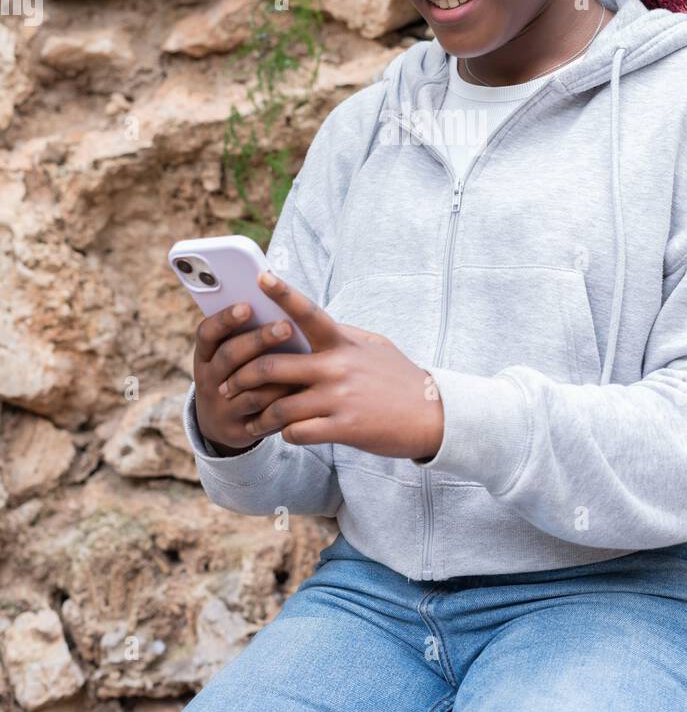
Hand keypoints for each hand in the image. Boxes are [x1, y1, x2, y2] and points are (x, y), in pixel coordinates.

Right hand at [192, 301, 305, 453]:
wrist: (221, 423)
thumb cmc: (236, 373)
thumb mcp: (230, 354)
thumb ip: (246, 334)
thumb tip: (280, 307)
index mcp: (204, 355)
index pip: (207, 333)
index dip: (224, 319)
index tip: (247, 305)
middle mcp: (207, 380)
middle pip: (229, 357)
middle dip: (258, 340)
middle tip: (286, 326)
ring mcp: (220, 406)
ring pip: (245, 388)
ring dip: (274, 373)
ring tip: (299, 357)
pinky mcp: (237, 429)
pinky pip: (260, 415)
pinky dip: (280, 400)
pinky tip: (300, 387)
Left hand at [215, 271, 444, 459]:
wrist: (433, 416)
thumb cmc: (399, 379)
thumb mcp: (374, 347)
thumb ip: (342, 336)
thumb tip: (315, 323)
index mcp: (343, 342)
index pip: (308, 312)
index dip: (282, 292)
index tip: (261, 277)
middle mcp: (337, 366)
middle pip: (271, 366)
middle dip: (241, 377)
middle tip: (227, 384)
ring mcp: (339, 398)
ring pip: (279, 405)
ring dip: (260, 416)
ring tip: (252, 421)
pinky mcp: (344, 429)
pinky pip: (297, 432)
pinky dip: (285, 434)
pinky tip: (285, 434)